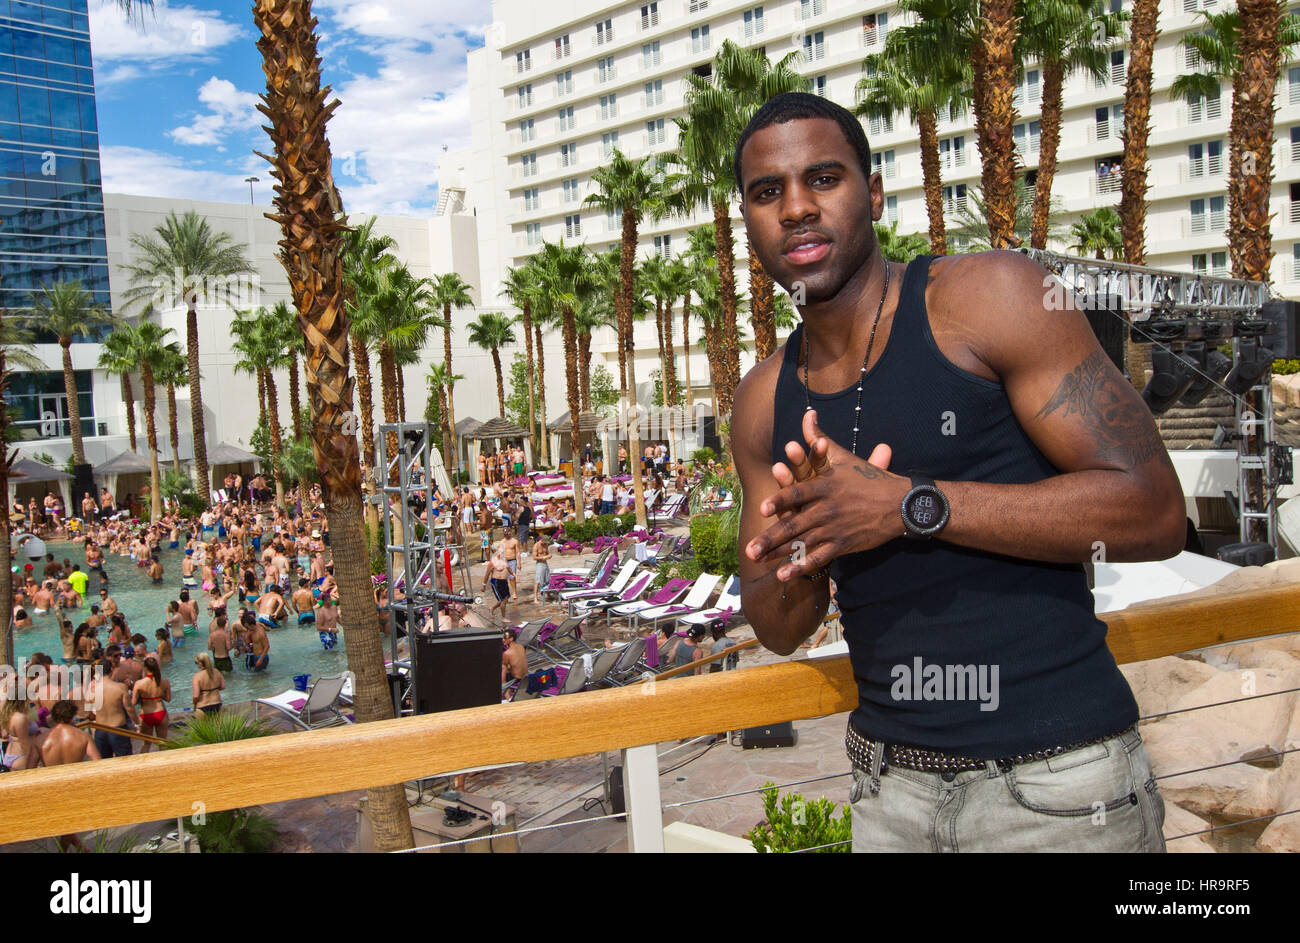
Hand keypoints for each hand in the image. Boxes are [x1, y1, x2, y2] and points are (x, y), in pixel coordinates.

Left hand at [746, 409, 905, 579]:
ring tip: (759, 562)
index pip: (799, 493)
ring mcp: (835, 529)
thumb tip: (807, 415)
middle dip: (769, 539)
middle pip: (794, 525)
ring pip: (803, 543)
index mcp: (826, 487)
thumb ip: (819, 438)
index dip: (782, 500)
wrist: (900, 503)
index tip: (763, 507)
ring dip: (779, 554)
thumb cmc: (869, 478)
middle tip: (749, 549)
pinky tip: (784, 575)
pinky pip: (819, 557)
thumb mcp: (843, 456)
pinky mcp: (843, 544)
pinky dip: (802, 567)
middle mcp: (828, 509)